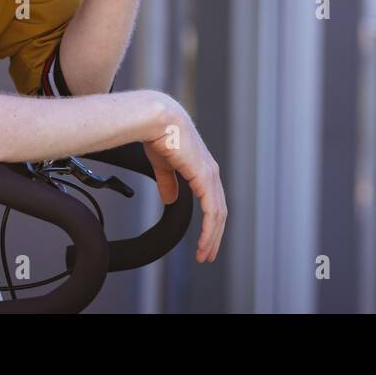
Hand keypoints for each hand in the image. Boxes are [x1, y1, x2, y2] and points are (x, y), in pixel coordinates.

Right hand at [142, 98, 225, 263]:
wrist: (157, 119)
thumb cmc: (158, 135)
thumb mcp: (163, 164)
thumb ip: (168, 182)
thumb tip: (170, 199)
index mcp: (202, 168)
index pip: (212, 201)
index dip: (209, 223)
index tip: (202, 240)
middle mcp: (210, 172)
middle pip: (219, 211)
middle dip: (214, 235)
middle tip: (207, 254)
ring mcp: (210, 175)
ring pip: (218, 214)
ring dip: (212, 237)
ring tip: (205, 255)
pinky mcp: (205, 178)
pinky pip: (212, 211)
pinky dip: (210, 230)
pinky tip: (204, 243)